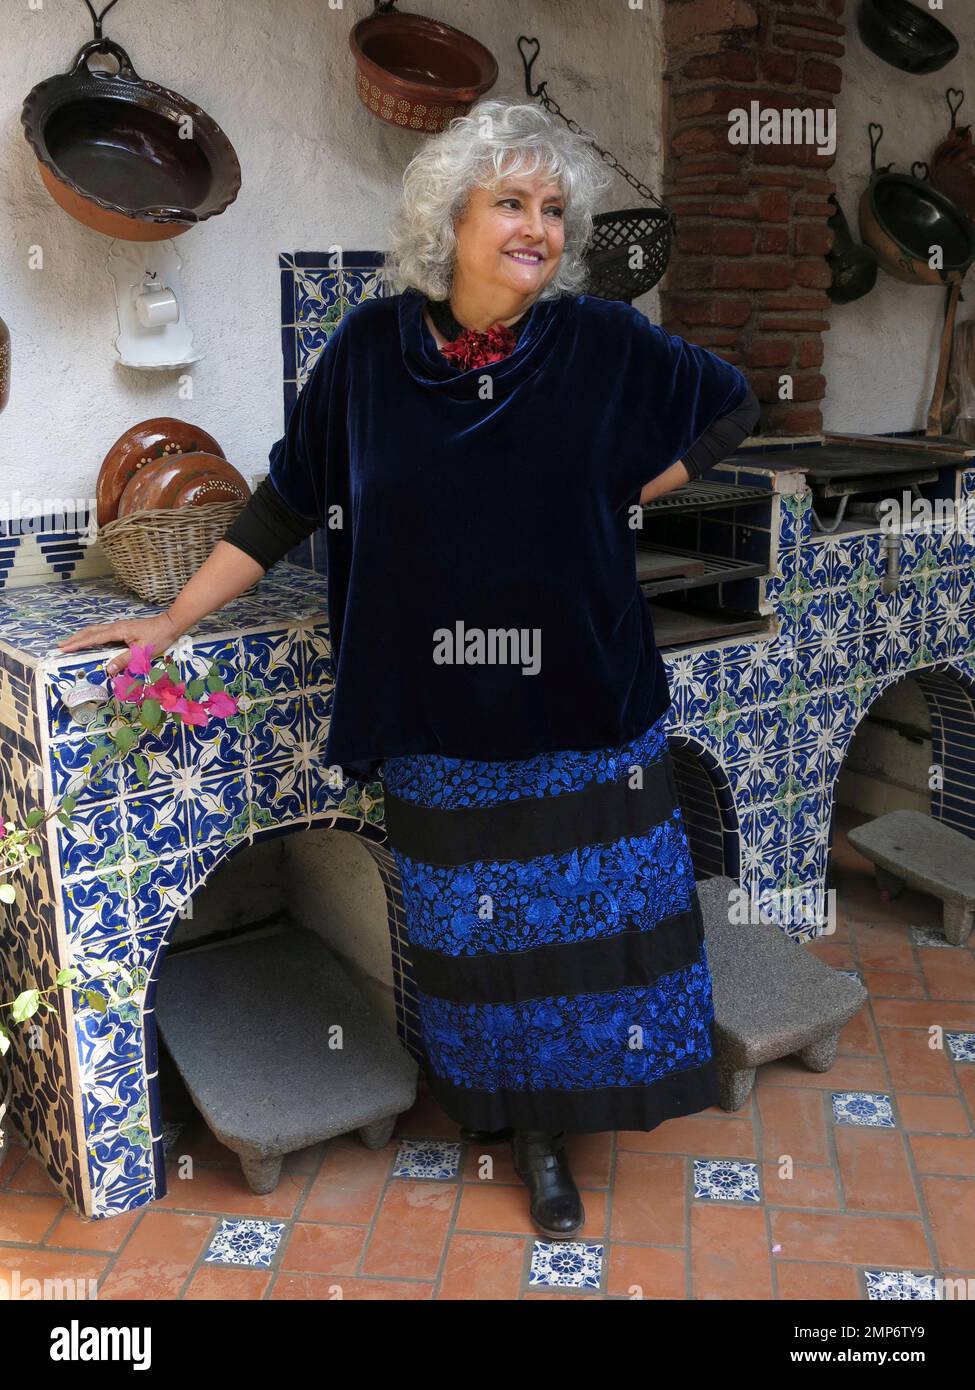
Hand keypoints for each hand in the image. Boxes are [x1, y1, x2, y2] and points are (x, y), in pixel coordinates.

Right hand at [56, 612, 182, 677]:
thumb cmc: (158, 637)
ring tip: (71, 642)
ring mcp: (119, 627)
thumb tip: (107, 670)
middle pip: (90, 632)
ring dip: (82, 636)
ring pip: (95, 630)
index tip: (64, 649)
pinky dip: (92, 636)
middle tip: (60, 646)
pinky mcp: (123, 629)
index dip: (78, 644)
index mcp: (117, 631)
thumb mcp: (142, 652)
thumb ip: (124, 660)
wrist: (170, 624)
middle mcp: (115, 627)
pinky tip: (91, 640)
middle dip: (75, 639)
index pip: (93, 638)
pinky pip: (102, 632)